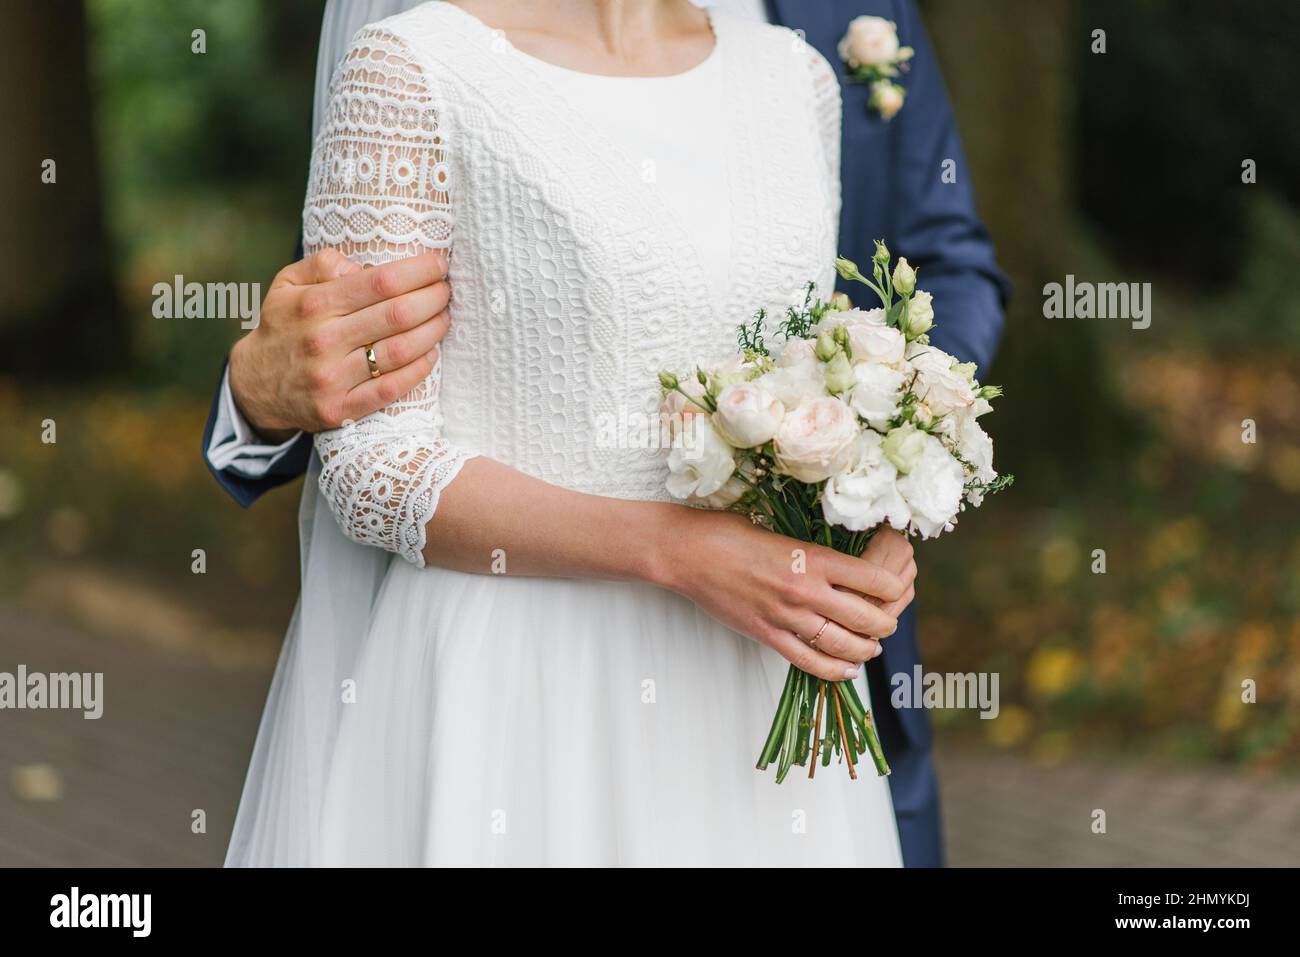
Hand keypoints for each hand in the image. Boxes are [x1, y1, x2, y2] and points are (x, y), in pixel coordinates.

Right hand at [228, 249, 451, 439]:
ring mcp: (332, 378)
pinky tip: (431, 354)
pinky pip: (391, 389)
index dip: (419, 270)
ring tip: (444, 318)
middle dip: (433, 298)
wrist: (256, 385)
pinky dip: (419, 370)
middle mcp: (323, 340)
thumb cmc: (284, 325)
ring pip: (400, 351)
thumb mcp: (288, 283)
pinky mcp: (340, 409)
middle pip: (398, 314)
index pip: (381, 281)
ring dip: (433, 332)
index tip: (439, 264)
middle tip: (446, 291)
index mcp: (314, 304)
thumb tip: (363, 266)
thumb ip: (323, 264)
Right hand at [658, 510, 915, 680]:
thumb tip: (844, 567)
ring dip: (866, 649)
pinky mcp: (767, 635)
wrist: (688, 553)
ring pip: (844, 645)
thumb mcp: (783, 534)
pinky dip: (835, 670)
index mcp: (813, 557)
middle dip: (886, 622)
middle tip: (887, 621)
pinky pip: (810, 662)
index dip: (896, 587)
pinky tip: (847, 669)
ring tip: (872, 645)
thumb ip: (814, 554)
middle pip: (868, 617)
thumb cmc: (730, 533)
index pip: (875, 580)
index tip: (898, 586)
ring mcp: (786, 617)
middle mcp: (806, 590)